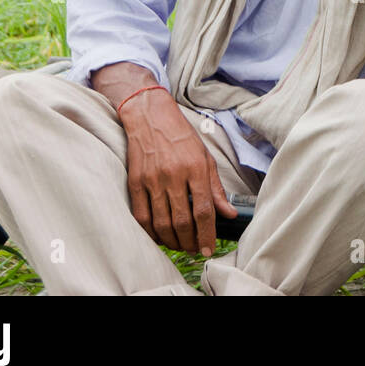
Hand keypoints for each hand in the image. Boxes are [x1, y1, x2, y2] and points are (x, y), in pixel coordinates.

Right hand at [119, 88, 237, 256]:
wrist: (150, 116)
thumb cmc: (181, 136)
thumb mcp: (205, 157)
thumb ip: (216, 188)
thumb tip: (229, 214)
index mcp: (195, 168)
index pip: (203, 210)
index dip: (207, 234)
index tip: (209, 249)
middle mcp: (174, 175)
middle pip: (182, 221)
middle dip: (190, 242)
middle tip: (194, 249)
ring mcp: (152, 180)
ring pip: (161, 223)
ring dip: (172, 241)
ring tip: (180, 246)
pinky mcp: (135, 182)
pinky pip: (141, 216)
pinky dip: (150, 232)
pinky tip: (159, 237)